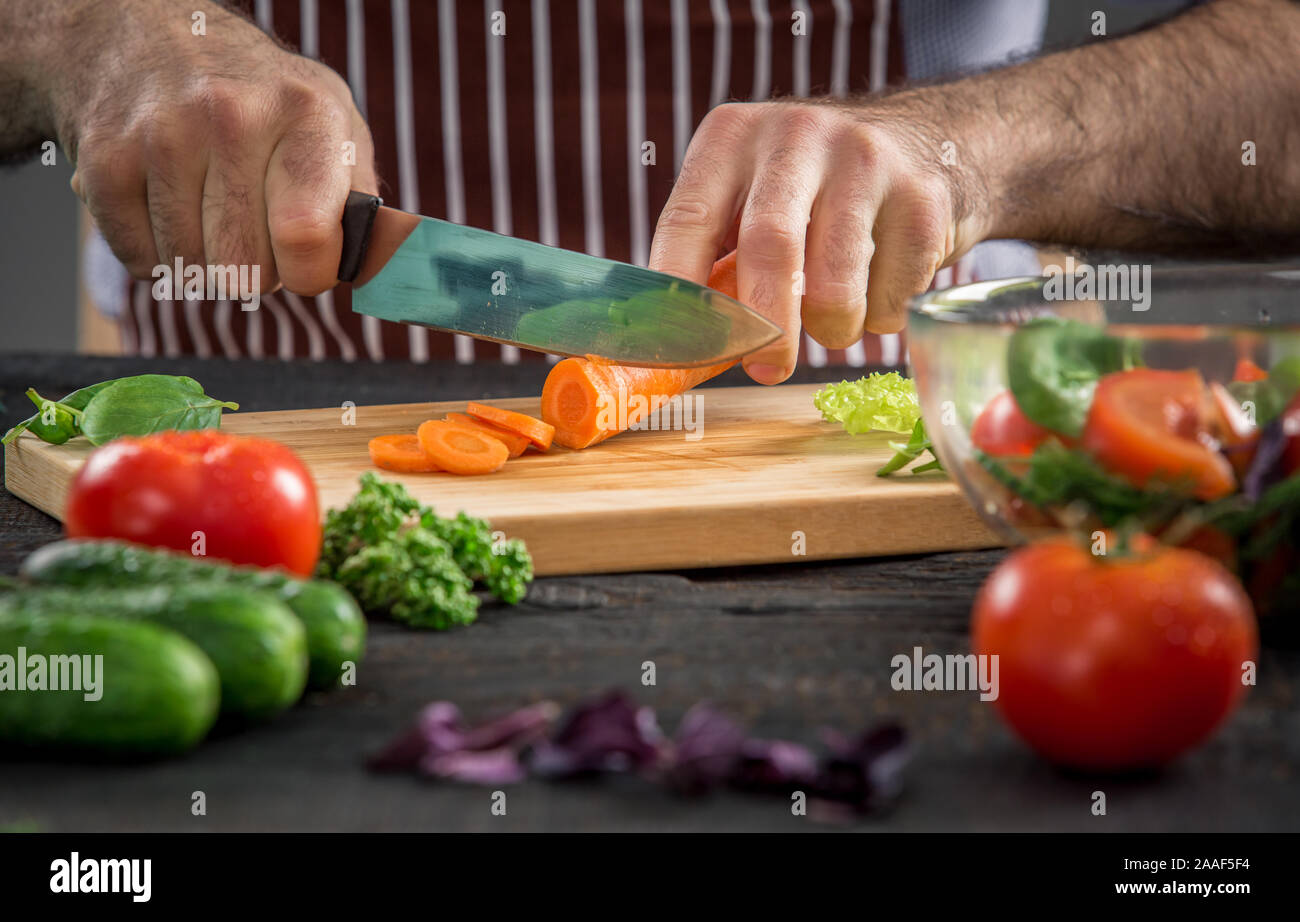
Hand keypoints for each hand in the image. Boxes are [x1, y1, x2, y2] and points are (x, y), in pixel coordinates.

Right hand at [50, 0, 376, 294]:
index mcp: (307, 114)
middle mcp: (232, 117)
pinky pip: (143, 262)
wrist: (148, 39)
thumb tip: (387, 271)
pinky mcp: (104, 161)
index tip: (306, 260)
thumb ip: (363, 203)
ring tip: (207, 205)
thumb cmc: (262, 104)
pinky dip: (157, 253)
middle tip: (251, 224)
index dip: (309, 272)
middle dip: (255, 268)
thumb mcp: (334, 127)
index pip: (306, 237)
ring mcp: (161, 135)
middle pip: (246, 271)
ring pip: (193, 271)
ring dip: (204, 259)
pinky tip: (167, 203)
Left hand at [649, 100, 989, 383]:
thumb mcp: (753, 197)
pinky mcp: (924, 197)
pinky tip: (881, 284)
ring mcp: (866, 160)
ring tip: (834, 322)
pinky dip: (881, 317)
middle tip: (766, 371)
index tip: (678, 353)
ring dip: (832, 330)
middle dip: (764, 327)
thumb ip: (716, 261)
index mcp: (732, 137)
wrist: (931, 139)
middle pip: (770, 247)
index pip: (687, 221)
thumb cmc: (816, 189)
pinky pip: (892, 295)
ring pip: (835, 285)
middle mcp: (796, 135)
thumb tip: (680, 353)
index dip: (677, 296)